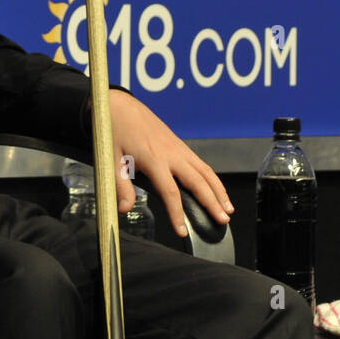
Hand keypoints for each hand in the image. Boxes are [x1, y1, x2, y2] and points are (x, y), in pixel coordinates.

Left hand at [107, 89, 233, 237]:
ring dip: (219, 191)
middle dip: (212, 202)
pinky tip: (218, 191)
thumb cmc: (114, 131)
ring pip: (205, 172)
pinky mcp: (181, 146)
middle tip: (222, 220)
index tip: (183, 231)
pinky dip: (213, 180)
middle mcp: (172, 154)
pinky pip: (202, 165)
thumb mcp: (111, 160)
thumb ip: (120, 186)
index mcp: (153, 159)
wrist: (120, 106)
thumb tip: (124, 210)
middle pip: (198, 181)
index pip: (170, 192)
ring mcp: (179, 149)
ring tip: (229, 210)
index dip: (178, 213)